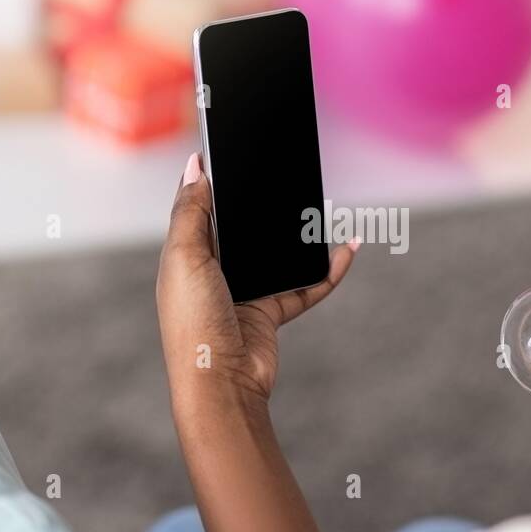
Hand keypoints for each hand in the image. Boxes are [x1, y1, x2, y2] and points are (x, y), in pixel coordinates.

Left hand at [156, 153, 359, 407]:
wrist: (221, 384)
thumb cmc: (194, 323)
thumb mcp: (186, 257)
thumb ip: (191, 210)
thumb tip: (195, 164)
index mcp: (184, 256)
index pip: (200, 209)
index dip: (216, 181)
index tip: (237, 147)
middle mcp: (211, 273)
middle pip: (242, 229)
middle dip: (263, 204)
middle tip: (286, 170)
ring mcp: (241, 293)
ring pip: (276, 254)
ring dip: (298, 235)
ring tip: (320, 206)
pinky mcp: (269, 313)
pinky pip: (304, 285)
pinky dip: (328, 271)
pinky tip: (346, 249)